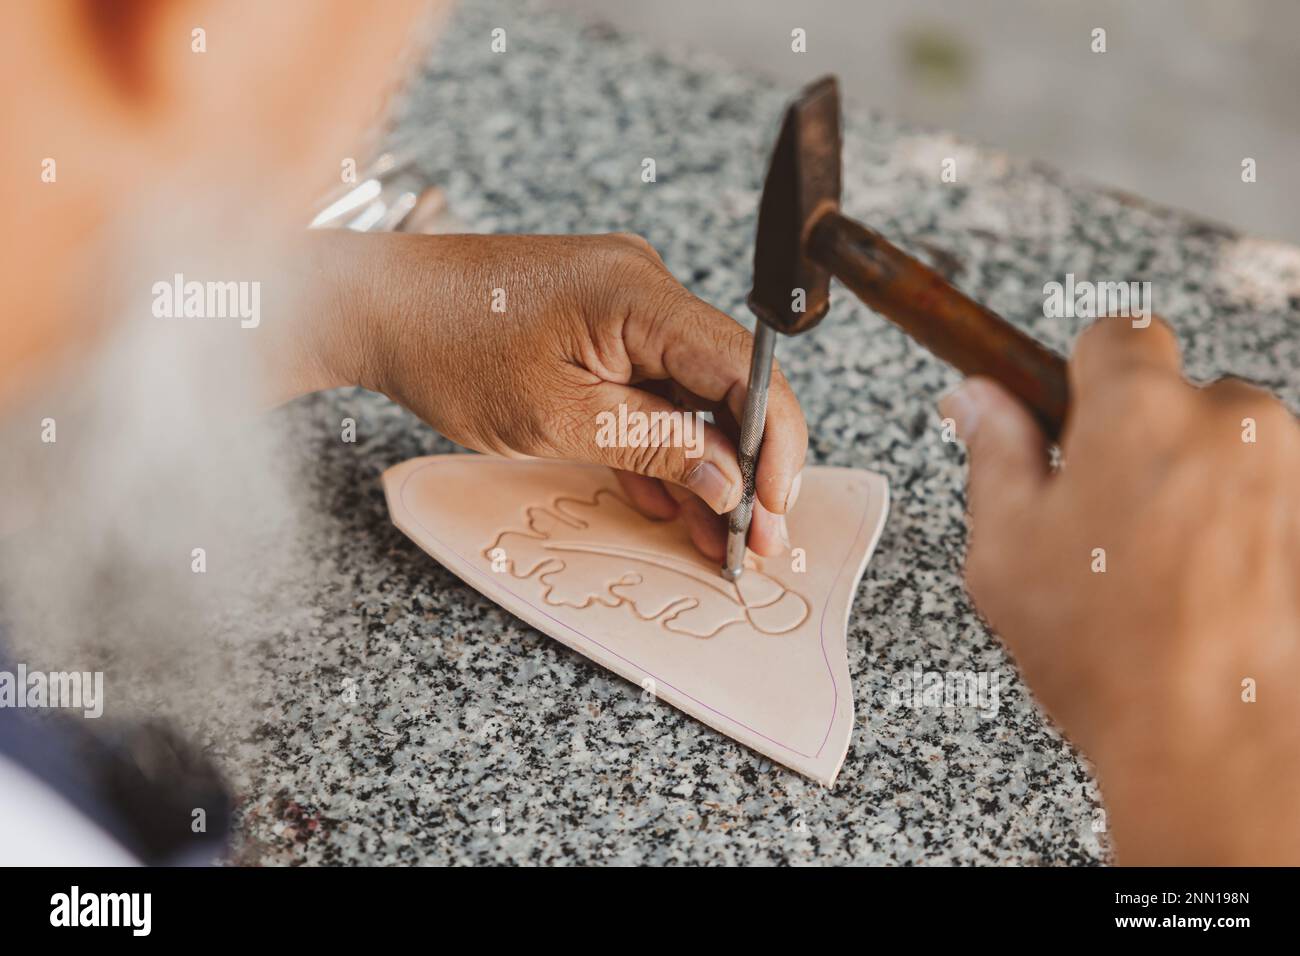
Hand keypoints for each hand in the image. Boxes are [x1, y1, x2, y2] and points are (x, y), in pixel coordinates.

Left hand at [291, 230, 805, 560]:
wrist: (377, 306)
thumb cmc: (447, 347)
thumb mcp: (555, 417)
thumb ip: (652, 447)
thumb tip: (727, 479)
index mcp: (640, 296)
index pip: (745, 367)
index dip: (777, 440)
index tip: (777, 504)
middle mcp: (645, 291)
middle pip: (726, 384)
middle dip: (747, 466)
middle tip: (756, 541)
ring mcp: (623, 309)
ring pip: (690, 396)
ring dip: (705, 465)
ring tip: (718, 536)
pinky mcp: (600, 330)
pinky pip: (650, 389)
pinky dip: (661, 443)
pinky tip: (672, 501)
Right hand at [940, 316, 1299, 863]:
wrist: (1215, 740)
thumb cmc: (1107, 649)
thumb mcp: (1005, 544)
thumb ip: (993, 451)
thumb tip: (977, 398)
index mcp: (1140, 410)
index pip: (1119, 333)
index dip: (1086, 374)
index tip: (1069, 415)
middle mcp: (1231, 421)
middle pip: (1177, 394)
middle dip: (1138, 438)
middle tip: (1098, 517)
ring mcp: (1288, 471)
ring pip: (1225, 446)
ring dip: (1190, 481)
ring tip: (1150, 567)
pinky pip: (1264, 493)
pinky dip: (1234, 522)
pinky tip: (1198, 586)